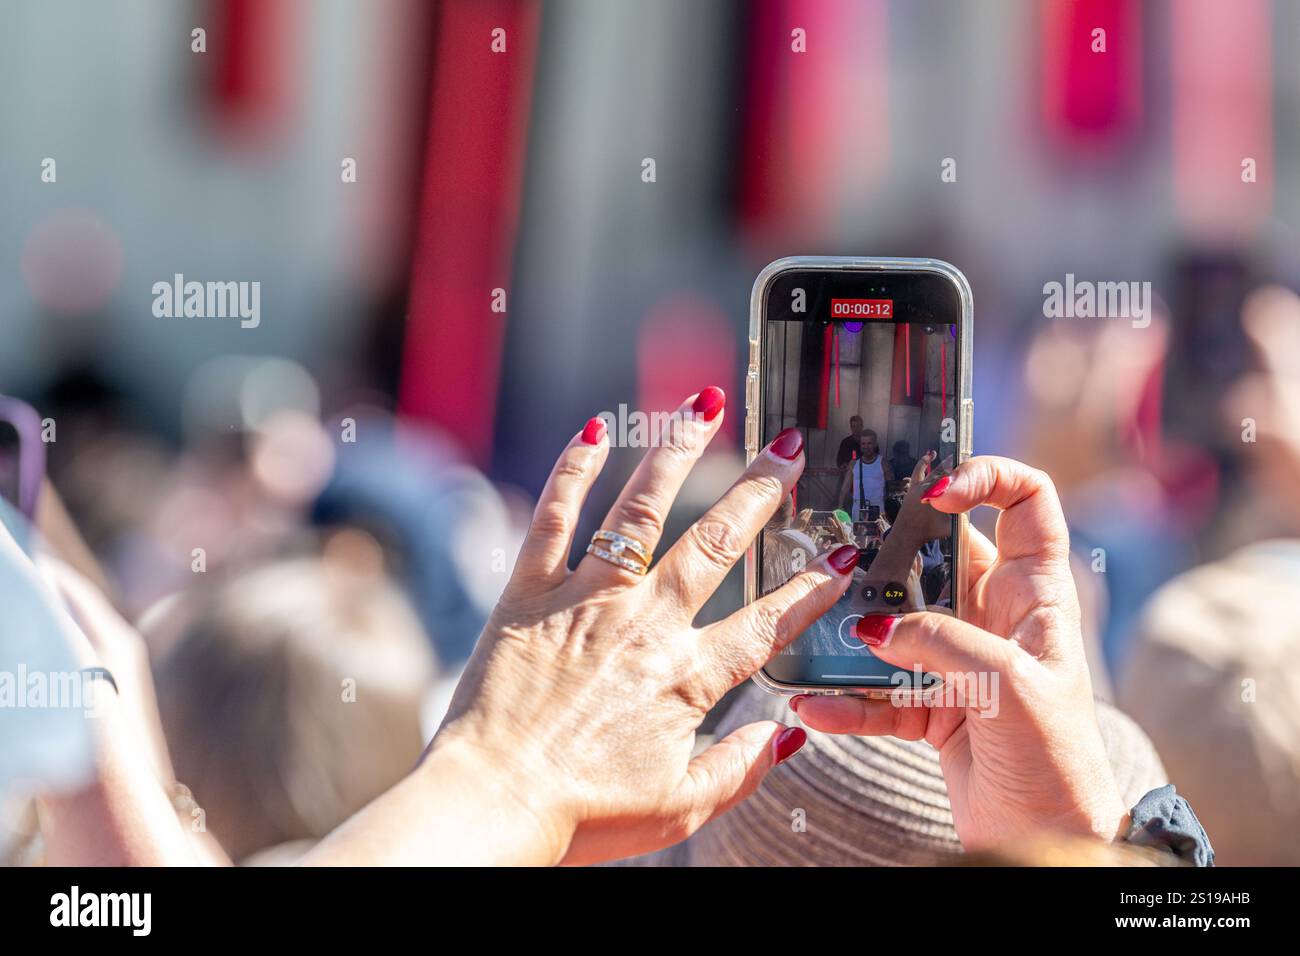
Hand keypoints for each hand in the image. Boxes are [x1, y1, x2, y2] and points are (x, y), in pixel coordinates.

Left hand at [424, 390, 857, 864]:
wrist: (492, 802)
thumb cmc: (581, 815)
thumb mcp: (681, 809)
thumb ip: (743, 769)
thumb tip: (791, 733)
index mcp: (685, 678)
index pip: (766, 623)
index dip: (811, 589)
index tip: (840, 557)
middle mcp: (643, 625)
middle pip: (714, 543)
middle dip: (761, 491)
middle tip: (791, 449)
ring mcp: (585, 601)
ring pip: (641, 510)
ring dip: (679, 454)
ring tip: (707, 408)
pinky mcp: (528, 592)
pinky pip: (555, 518)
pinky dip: (574, 471)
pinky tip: (595, 430)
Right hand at [793, 456, 1128, 849]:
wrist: (1049, 845)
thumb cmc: (1057, 764)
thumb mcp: (1007, 687)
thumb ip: (940, 643)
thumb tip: (872, 630)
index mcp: (1034, 596)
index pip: (1025, 503)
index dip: (986, 478)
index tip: (933, 491)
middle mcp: (995, 619)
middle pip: (937, 558)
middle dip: (888, 555)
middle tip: (844, 556)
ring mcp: (961, 663)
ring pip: (896, 626)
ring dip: (854, 634)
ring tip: (813, 633)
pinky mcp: (932, 709)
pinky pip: (877, 692)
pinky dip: (845, 698)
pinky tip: (813, 703)